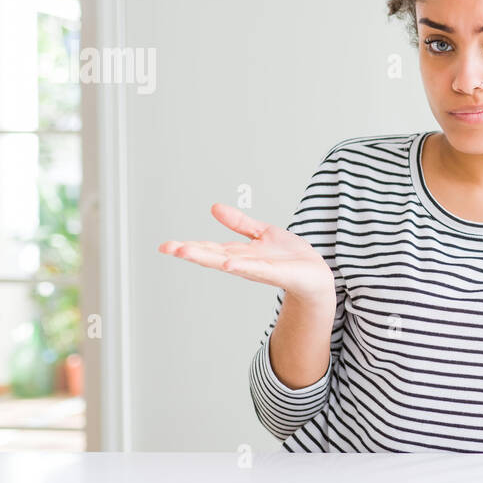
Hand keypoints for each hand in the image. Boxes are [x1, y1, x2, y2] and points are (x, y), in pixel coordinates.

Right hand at [159, 203, 335, 307]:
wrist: (315, 274)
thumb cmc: (290, 257)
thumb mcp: (262, 232)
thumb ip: (240, 222)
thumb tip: (215, 207)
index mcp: (239, 253)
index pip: (210, 248)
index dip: (189, 245)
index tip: (166, 245)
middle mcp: (244, 262)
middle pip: (212, 256)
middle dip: (190, 252)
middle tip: (167, 248)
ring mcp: (258, 269)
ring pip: (228, 262)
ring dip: (208, 257)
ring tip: (186, 252)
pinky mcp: (276, 272)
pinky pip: (257, 268)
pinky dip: (243, 265)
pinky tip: (229, 263)